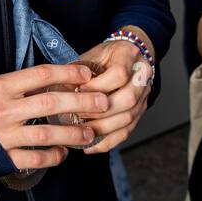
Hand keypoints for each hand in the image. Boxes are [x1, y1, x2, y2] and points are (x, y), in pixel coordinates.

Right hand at [0, 64, 108, 171]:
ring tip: (91, 133)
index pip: (40, 75)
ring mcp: (3, 135)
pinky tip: (64, 153)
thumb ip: (16, 84)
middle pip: (50, 103)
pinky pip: (33, 158)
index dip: (67, 73)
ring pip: (47, 134)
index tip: (86, 75)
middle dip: (81, 103)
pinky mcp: (2, 156)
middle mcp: (3, 110)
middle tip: (103, 102)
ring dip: (73, 134)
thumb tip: (52, 79)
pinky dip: (52, 157)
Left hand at [74, 37, 153, 154]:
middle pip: (127, 99)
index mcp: (129, 55)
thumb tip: (58, 92)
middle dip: (99, 111)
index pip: (119, 75)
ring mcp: (144, 95)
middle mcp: (142, 75)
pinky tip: (90, 145)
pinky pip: (126, 132)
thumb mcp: (90, 55)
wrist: (124, 56)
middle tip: (77, 114)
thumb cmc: (104, 56)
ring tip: (80, 131)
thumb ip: (78, 72)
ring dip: (102, 128)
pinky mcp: (139, 112)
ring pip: (128, 118)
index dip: (98, 86)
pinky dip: (107, 141)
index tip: (79, 91)